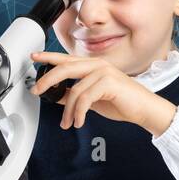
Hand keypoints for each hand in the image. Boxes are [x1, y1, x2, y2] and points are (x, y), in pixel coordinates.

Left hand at [30, 51, 175, 134]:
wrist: (144, 109)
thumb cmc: (123, 102)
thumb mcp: (93, 99)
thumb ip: (76, 94)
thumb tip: (57, 94)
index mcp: (94, 65)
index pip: (66, 59)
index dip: (48, 57)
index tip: (34, 57)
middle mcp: (98, 65)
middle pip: (65, 68)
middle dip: (47, 81)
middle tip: (37, 92)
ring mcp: (104, 72)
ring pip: (74, 90)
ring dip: (67, 111)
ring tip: (67, 122)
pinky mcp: (109, 83)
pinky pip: (85, 99)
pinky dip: (79, 113)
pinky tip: (79, 121)